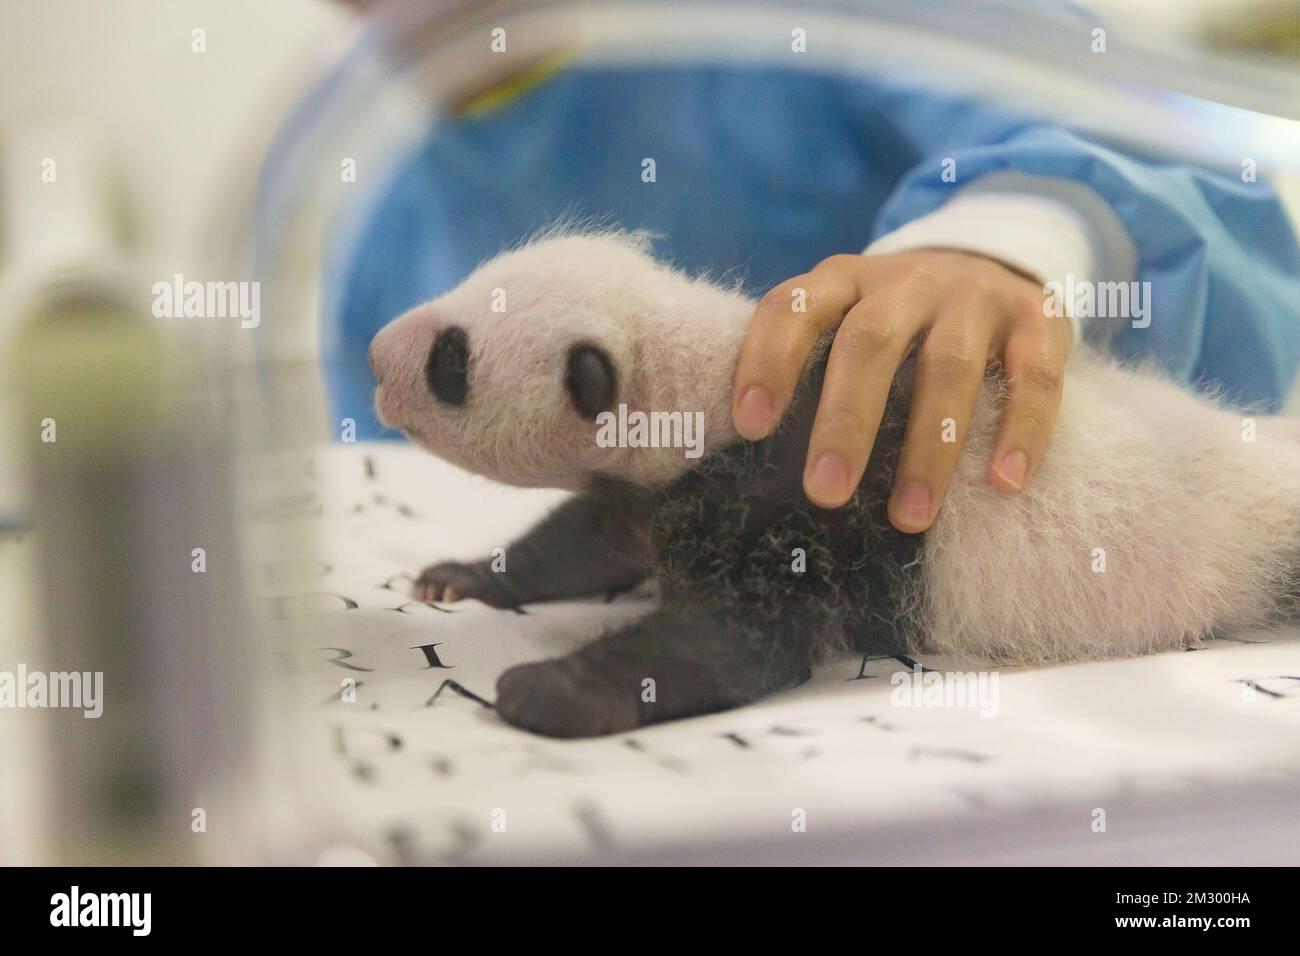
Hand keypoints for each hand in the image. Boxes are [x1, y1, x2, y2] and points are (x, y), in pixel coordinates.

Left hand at [731, 249, 1069, 530]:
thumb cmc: (897, 322)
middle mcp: (907, 281)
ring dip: (928, 448)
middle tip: (824, 491)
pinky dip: (1021, 430)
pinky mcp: (1038, 318)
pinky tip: (1004, 483)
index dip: (768, 361)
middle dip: (845, 421)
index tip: (749, 426)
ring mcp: (974, 296)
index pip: (795, 308)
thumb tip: (759, 456)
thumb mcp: (847, 321)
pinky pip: (1033, 376)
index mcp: (844, 280)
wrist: (993, 263)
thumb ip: (811, 365)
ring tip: (909, 517)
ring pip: (948, 366)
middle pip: (868, 343)